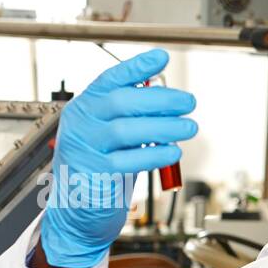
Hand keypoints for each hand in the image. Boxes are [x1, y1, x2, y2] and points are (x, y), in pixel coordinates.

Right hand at [41, 48, 196, 267]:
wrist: (76, 210)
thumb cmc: (99, 168)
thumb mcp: (109, 134)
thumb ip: (130, 116)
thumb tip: (168, 98)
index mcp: (85, 107)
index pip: (110, 79)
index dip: (136, 67)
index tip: (162, 57)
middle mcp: (82, 124)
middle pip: (122, 101)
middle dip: (160, 100)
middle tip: (189, 102)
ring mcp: (87, 150)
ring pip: (127, 129)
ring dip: (164, 127)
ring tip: (190, 127)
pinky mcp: (97, 176)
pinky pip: (131, 161)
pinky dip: (155, 154)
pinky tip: (173, 151)